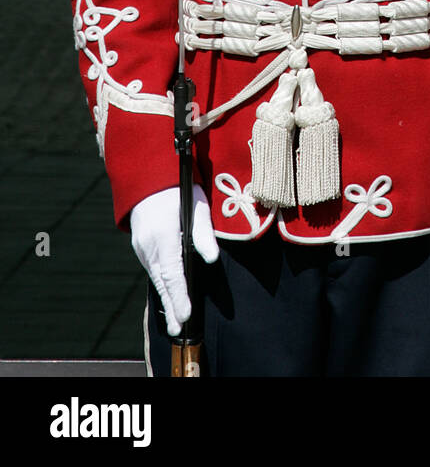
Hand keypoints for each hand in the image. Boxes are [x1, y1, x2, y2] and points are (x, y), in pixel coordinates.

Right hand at [130, 183, 219, 334]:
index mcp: (163, 234)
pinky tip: (167, 296)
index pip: (172, 272)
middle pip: (161, 281)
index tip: (185, 315)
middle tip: (178, 330)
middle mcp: (149, 244)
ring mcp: (142, 246)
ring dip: (165, 298)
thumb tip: (211, 259)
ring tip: (175, 321)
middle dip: (171, 306)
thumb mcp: (196, 204)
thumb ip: (203, 233)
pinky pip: (152, 268)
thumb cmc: (177, 187)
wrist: (147, 176)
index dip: (179, 296)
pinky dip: (160, 284)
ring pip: (155, 276)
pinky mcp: (141, 245)